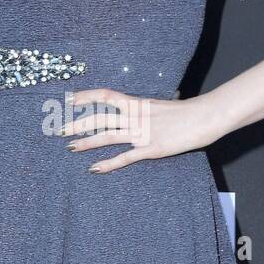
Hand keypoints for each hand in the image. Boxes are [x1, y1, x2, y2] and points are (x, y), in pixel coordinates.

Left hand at [59, 87, 219, 171]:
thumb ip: (148, 107)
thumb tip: (144, 105)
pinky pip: (125, 157)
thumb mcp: (162, 104)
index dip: (86, 96)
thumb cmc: (186, 111)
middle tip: (59, 130)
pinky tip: (94, 168)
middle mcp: (135, 117)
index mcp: (137, 103)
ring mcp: (141, 133)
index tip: (69, 99)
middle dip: (78, 124)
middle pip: (99, 118)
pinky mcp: (150, 149)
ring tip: (70, 147)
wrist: (203, 118)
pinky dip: (108, 163)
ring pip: (107, 136)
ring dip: (87, 143)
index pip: (106, 95)